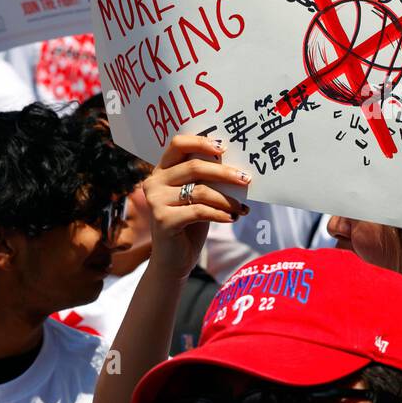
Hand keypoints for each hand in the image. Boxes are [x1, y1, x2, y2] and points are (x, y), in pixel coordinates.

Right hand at [143, 133, 249, 281]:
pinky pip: (199, 211)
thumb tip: (237, 165)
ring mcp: (156, 201)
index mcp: (162, 170)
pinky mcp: (163, 219)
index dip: (201, 142)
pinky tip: (233, 217)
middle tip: (247, 178)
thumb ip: (207, 179)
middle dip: (225, 172)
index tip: (224, 147)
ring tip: (242, 207)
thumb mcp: (197, 196)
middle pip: (194, 167)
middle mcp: (154, 182)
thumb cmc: (189, 224)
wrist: (173, 260)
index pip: (178, 144)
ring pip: (200, 191)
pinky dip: (220, 213)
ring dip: (227, 199)